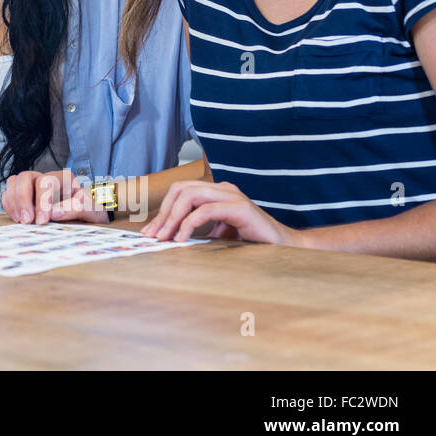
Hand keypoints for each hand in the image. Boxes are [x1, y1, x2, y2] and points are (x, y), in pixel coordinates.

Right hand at [2, 169, 106, 224]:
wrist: (90, 218)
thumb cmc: (92, 213)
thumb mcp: (94, 212)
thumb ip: (78, 209)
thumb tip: (54, 212)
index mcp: (64, 179)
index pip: (46, 182)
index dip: (41, 201)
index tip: (41, 221)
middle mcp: (46, 178)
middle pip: (25, 177)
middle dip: (23, 199)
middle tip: (26, 221)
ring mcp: (33, 186)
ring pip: (14, 182)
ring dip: (13, 201)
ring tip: (21, 221)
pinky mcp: (24, 196)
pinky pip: (9, 194)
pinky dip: (9, 206)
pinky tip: (18, 219)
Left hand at [139, 180, 303, 244]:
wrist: (284, 247)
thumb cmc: (251, 241)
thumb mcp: (218, 233)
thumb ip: (199, 230)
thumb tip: (169, 236)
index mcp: (216, 192)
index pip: (180, 191)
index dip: (163, 210)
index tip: (151, 231)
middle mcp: (222, 189)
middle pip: (181, 189)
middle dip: (163, 212)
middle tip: (153, 235)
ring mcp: (231, 195)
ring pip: (190, 196)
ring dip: (173, 217)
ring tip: (165, 237)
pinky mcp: (239, 207)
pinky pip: (206, 211)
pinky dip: (189, 224)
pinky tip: (182, 239)